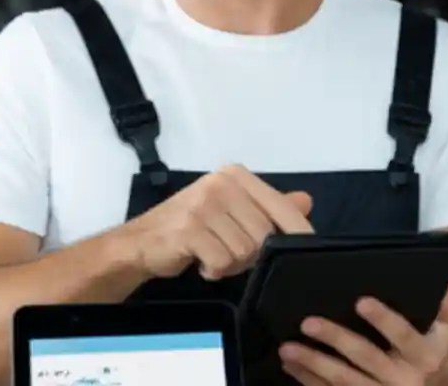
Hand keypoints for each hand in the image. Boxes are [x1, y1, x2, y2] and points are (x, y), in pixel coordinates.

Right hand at [118, 164, 312, 279]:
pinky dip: (214, 270)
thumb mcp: (232, 210)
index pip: (281, 206)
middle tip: (229, 252)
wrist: (140, 242)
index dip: (298, 232)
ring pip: (246, 251)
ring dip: (232, 264)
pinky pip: (222, 261)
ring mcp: (204, 205)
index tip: (304, 249)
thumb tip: (306, 201)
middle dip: (252, 254)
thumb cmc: (190, 226)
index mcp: (236, 176)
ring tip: (212, 255)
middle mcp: (222, 184)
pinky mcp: (190, 229)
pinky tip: (201, 262)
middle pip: (265, 234)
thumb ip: (268, 207)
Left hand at [279, 295, 447, 384]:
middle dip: (336, 340)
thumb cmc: (428, 350)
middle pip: (366, 358)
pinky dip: (309, 381)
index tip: (361, 301)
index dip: (384, 320)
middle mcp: (405, 380)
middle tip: (308, 322)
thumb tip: (447, 284)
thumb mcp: (445, 331)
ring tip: (287, 348)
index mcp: (426, 357)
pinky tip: (290, 366)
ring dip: (314, 364)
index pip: (405, 336)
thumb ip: (447, 308)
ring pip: (345, 381)